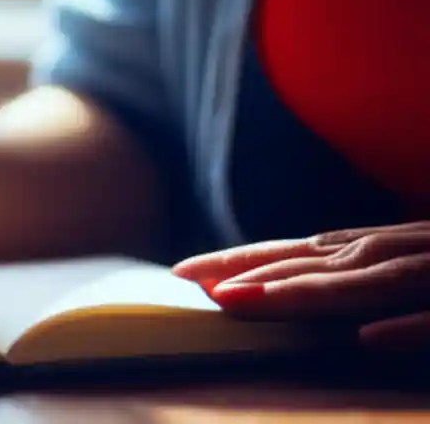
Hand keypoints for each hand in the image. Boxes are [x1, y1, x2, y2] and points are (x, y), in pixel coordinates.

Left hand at [173, 221, 429, 352]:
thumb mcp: (422, 271)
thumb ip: (369, 278)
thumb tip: (316, 301)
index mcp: (391, 248)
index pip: (304, 250)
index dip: (244, 258)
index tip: (183, 272)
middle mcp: (410, 252)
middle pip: (321, 260)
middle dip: (254, 271)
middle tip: (192, 284)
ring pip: (372, 283)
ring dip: (305, 291)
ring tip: (242, 300)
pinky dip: (408, 328)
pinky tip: (367, 340)